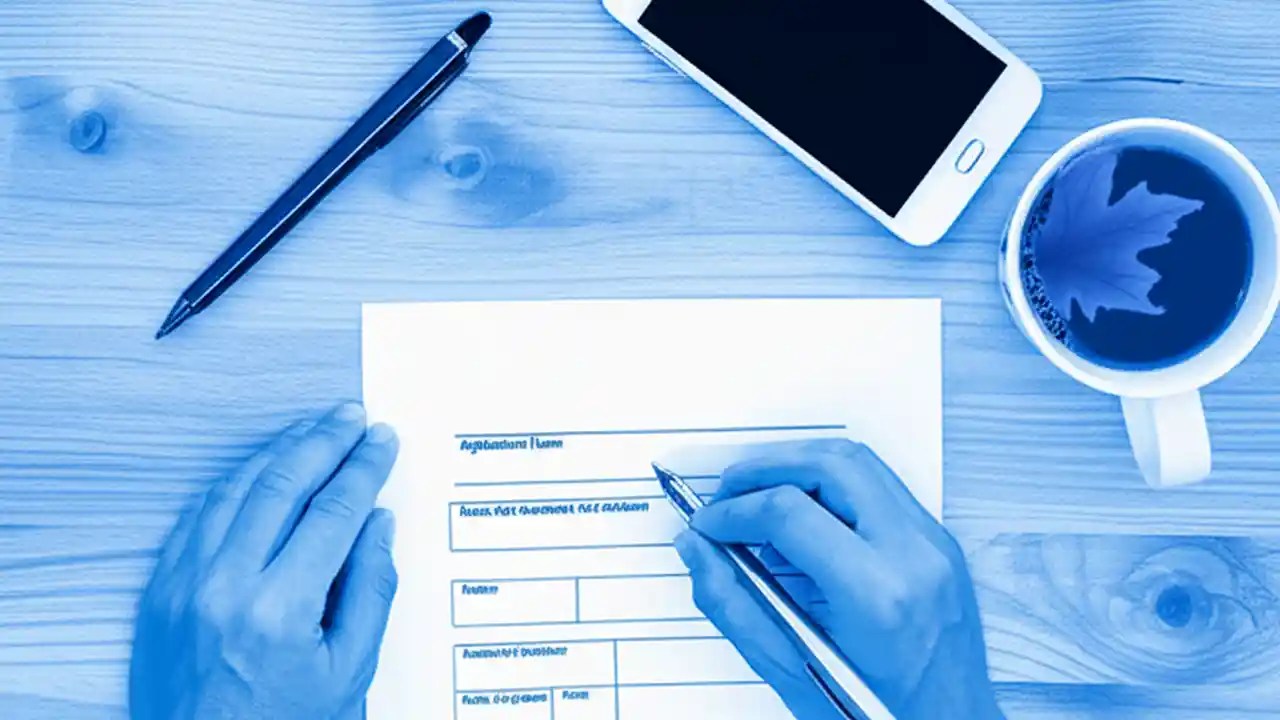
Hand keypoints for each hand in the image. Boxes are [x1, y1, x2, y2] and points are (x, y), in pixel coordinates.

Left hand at [130, 403, 399, 719]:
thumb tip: (377, 524)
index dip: (363, 468)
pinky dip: (235, 482)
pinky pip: (198, 514)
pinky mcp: (160, 588)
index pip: (333, 512)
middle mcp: (225, 587)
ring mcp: (184, 583)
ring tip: (313, 430)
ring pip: (236, 488)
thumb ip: (370, 591)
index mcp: (280, 610)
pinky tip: (261, 468)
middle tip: (351, 417)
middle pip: (282, 484)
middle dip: (324, 441)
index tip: (382, 443)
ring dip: (278, 451)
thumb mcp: (348, 671)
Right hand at [674, 439, 1001, 719]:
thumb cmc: (884, 715)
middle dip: (762, 470)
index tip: (708, 527)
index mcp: (879, 597)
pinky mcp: (937, 541)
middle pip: (828, 465)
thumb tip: (698, 552)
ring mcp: (934, 544)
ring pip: (857, 461)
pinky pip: (878, 485)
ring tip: (756, 500)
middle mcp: (916, 558)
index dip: (733, 512)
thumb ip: (734, 607)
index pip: (789, 513)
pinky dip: (827, 486)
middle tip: (725, 499)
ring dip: (796, 467)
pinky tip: (799, 519)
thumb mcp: (792, 672)